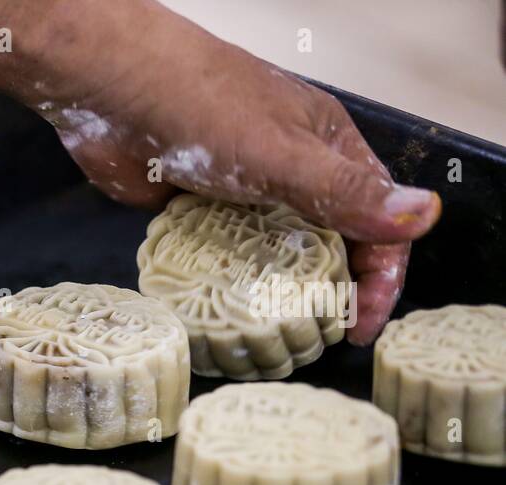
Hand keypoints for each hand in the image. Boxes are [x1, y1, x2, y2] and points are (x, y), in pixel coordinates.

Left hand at [23, 1, 439, 344]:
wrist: (113, 91)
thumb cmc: (202, 107)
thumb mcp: (283, 155)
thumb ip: (345, 192)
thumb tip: (423, 215)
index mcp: (327, 148)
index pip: (375, 219)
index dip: (379, 276)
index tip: (361, 325)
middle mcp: (291, 170)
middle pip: (329, 241)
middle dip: (331, 292)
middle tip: (321, 340)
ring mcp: (242, 191)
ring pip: (275, 253)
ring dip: (280, 293)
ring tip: (277, 339)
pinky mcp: (197, 207)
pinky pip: (225, 255)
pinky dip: (231, 282)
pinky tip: (227, 314)